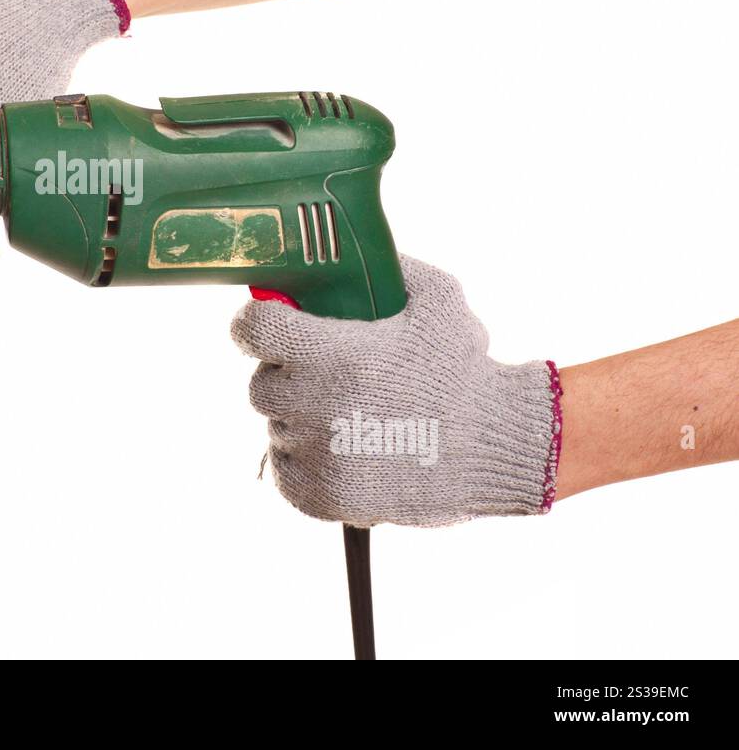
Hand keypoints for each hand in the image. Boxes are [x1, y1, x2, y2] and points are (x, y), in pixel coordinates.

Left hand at [231, 256, 561, 527]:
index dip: (257, 323)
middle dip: (287, 375)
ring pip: (276, 427)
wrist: (497, 448)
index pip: (252, 328)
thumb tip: (351, 254)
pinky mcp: (320, 496)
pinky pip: (285, 470)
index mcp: (330, 353)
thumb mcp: (437, 297)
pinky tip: (344, 448)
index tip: (269, 323)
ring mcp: (314, 454)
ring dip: (301, 418)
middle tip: (327, 376)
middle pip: (261, 382)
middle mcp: (313, 404)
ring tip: (351, 415)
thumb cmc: (466, 369)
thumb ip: (386, 270)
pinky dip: (305, 460)